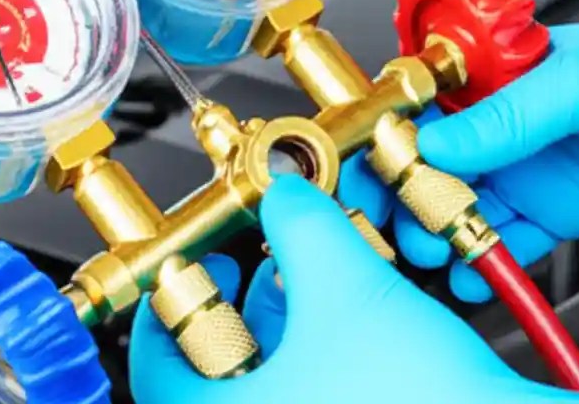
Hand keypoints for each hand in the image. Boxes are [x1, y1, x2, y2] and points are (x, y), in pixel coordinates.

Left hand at [129, 175, 578, 403]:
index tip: (187, 273)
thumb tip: (286, 194)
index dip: (164, 310)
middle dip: (244, 305)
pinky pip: (320, 395)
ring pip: (276, 384)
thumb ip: (302, 224)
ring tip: (317, 278)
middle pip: (220, 373)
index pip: (154, 373)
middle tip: (257, 264)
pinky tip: (361, 317)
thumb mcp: (348, 284)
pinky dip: (330, 353)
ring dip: (291, 324)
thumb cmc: (425, 400)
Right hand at [340, 0, 578, 301]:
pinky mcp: (559, 209)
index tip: (374, 171)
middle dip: (407, 196)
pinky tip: (474, 273)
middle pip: (433, 164)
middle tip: (400, 225)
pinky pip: (509, 238)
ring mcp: (532, 168)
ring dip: (441, 231)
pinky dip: (486, 259)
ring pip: (464, 205)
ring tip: (436, 253)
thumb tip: (439, 141)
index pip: (426, 105)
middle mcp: (509, 122)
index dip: (393, 138)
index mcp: (502, 73)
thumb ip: (511, 116)